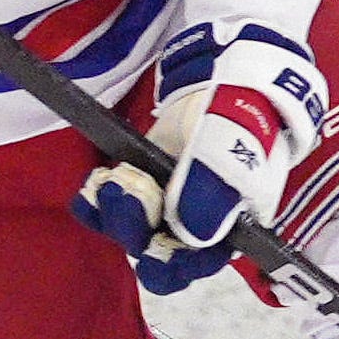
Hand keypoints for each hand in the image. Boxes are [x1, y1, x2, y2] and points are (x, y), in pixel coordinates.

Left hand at [74, 24, 324, 291]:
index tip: (154, 250)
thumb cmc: (244, 115)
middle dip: (134, 230)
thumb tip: (191, 235)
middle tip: (121, 196)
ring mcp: (167, 202)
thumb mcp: (235, 149)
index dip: (175, 266)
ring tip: (108, 183)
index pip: (199, 265)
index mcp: (231, 227)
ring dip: (114, 214)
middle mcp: (197, 223)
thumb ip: (214, 190)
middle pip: (158, 251)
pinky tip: (94, 184)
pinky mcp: (143, 179)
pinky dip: (98, 200)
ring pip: (133, 228)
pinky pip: (114, 203)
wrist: (230, 72)